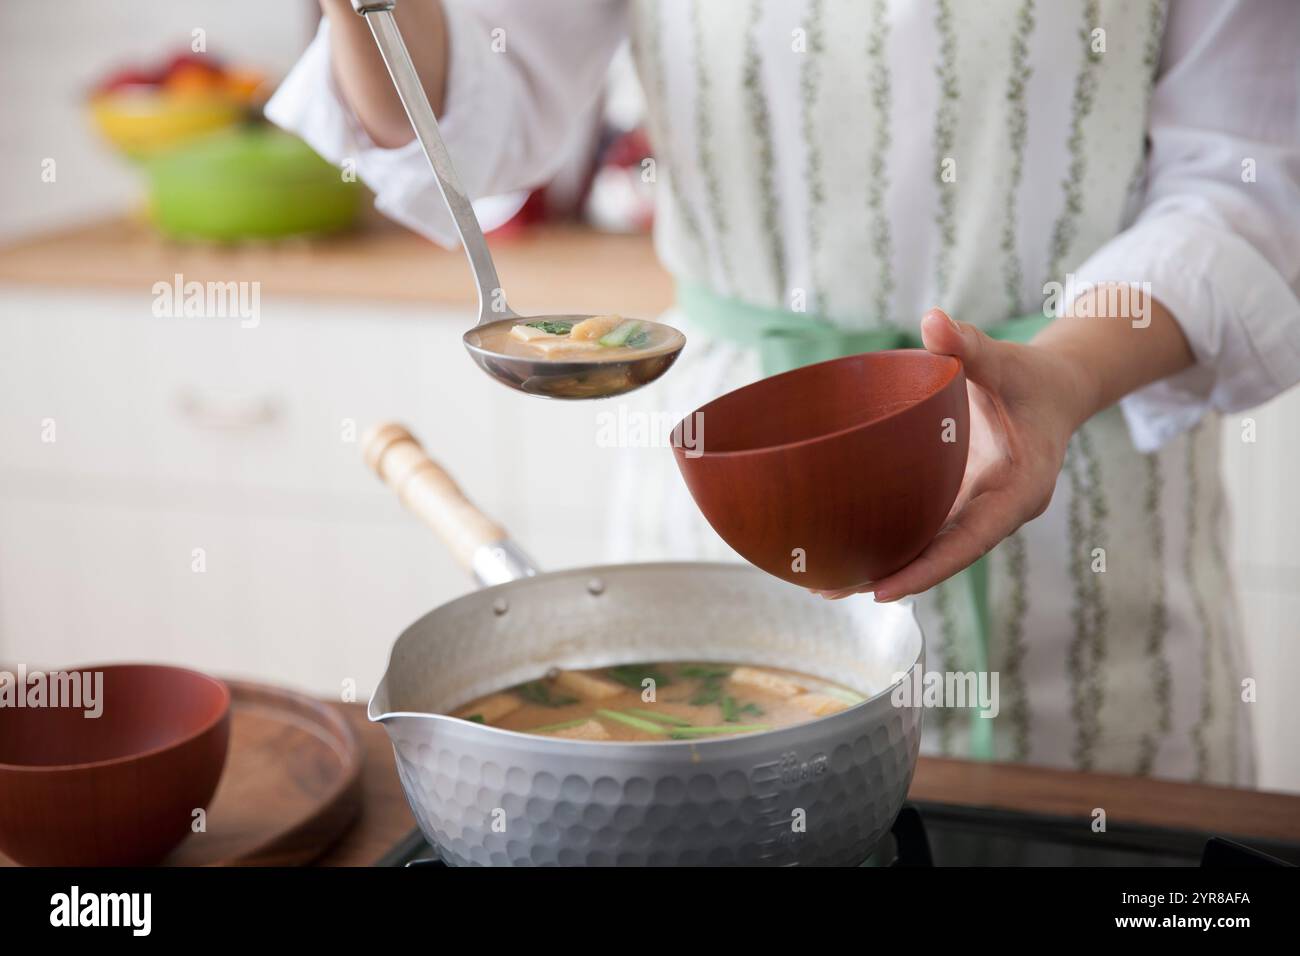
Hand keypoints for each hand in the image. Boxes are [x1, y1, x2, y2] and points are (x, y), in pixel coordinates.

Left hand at [819, 308, 1098, 601]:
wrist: (1054, 389)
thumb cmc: (1030, 376)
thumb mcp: (1005, 360)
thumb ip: (970, 346)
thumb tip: (934, 319)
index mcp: (1018, 491)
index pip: (970, 542)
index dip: (928, 568)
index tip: (885, 591)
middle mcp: (996, 511)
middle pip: (941, 557)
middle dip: (891, 578)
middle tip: (830, 590)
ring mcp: (977, 511)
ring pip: (929, 549)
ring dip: (881, 567)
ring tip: (822, 584)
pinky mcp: (960, 503)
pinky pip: (924, 529)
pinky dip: (889, 540)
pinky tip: (845, 548)